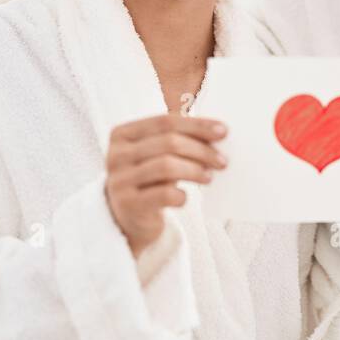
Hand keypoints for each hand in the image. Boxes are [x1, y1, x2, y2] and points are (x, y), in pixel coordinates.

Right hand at [105, 114, 227, 256]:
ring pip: (166, 166)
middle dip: (201, 150)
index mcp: (122, 134)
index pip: (165, 121)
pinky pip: (164, 195)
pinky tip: (185, 197)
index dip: (197, 125)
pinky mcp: (128, 205)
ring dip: (195, 170)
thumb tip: (219, 132)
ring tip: (209, 177)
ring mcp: (119, 180)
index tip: (223, 132)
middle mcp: (116, 155)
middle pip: (168, 142)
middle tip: (222, 161)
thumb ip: (178, 139)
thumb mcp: (156, 155)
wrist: (127, 218)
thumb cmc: (150, 179)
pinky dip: (181, 195)